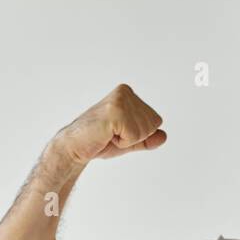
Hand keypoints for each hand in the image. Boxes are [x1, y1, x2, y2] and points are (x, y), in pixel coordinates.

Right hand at [52, 84, 166, 165]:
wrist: (76, 147)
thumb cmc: (100, 141)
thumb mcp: (130, 140)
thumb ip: (148, 138)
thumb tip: (163, 135)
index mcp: (129, 93)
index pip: (156, 121)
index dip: (139, 134)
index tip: (119, 132)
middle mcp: (125, 92)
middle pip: (153, 125)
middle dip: (135, 137)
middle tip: (112, 134)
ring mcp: (120, 100)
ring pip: (145, 131)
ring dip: (127, 140)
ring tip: (109, 135)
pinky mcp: (116, 111)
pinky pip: (135, 136)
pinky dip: (123, 143)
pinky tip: (107, 136)